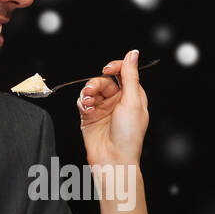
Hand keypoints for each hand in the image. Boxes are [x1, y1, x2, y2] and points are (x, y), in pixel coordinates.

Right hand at [78, 48, 148, 165]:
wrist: (113, 159)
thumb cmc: (128, 136)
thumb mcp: (132, 101)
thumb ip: (130, 75)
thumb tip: (132, 54)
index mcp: (133, 96)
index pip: (123, 73)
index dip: (115, 67)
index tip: (107, 69)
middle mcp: (118, 102)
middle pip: (104, 80)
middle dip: (96, 83)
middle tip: (92, 90)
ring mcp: (103, 109)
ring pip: (91, 89)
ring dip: (87, 92)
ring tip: (88, 101)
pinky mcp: (89, 117)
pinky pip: (82, 101)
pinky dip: (82, 101)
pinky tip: (85, 108)